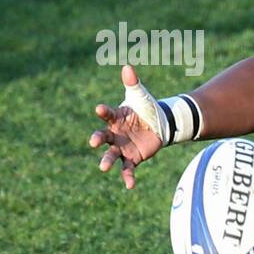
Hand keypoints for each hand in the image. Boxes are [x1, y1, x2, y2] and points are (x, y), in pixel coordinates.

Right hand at [88, 65, 163, 188]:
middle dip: (96, 139)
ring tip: (103, 168)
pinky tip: (130, 186)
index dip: (103, 111)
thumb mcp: (141, 95)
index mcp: (115, 117)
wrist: (160, 124)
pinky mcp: (132, 158)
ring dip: (106, 161)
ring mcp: (122, 147)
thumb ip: (133, 83)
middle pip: (102, 137)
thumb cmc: (145, 108)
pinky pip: (128, 169)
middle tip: (93, 142)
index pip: (106, 114)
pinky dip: (128, 178)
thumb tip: (128, 67)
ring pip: (111, 155)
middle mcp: (114, 134)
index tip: (99, 108)